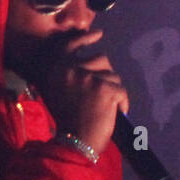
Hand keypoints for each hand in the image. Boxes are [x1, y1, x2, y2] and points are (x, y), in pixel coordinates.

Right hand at [40, 29, 126, 156]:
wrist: (74, 144)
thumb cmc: (67, 124)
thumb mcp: (57, 94)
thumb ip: (67, 76)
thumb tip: (84, 64)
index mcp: (57, 70)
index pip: (70, 45)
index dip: (85, 39)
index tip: (98, 34)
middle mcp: (72, 69)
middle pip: (100, 59)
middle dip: (107, 73)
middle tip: (106, 89)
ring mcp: (89, 78)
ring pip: (113, 75)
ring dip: (114, 89)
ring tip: (109, 106)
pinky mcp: (105, 88)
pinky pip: (121, 90)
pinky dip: (123, 102)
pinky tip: (119, 112)